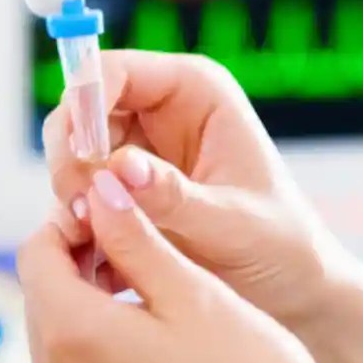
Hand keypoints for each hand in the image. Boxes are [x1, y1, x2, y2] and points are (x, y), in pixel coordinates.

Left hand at [18, 169, 362, 362]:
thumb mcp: (194, 293)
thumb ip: (135, 238)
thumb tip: (99, 190)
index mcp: (74, 337)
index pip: (36, 254)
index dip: (73, 221)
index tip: (118, 212)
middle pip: (44, 295)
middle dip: (82, 262)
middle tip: (142, 246)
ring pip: (60, 337)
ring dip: (93, 304)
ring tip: (157, 293)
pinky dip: (103, 350)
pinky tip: (158, 344)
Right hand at [44, 51, 362, 329]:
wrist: (290, 293)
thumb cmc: (279, 246)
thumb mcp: (231, 224)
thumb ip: (174, 197)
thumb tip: (120, 167)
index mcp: (196, 91)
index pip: (116, 70)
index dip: (86, 103)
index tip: (84, 156)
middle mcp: (159, 111)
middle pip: (79, 110)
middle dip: (72, 157)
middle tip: (83, 208)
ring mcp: (136, 151)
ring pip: (71, 155)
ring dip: (73, 196)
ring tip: (97, 240)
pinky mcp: (122, 192)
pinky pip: (79, 197)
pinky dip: (78, 225)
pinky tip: (98, 260)